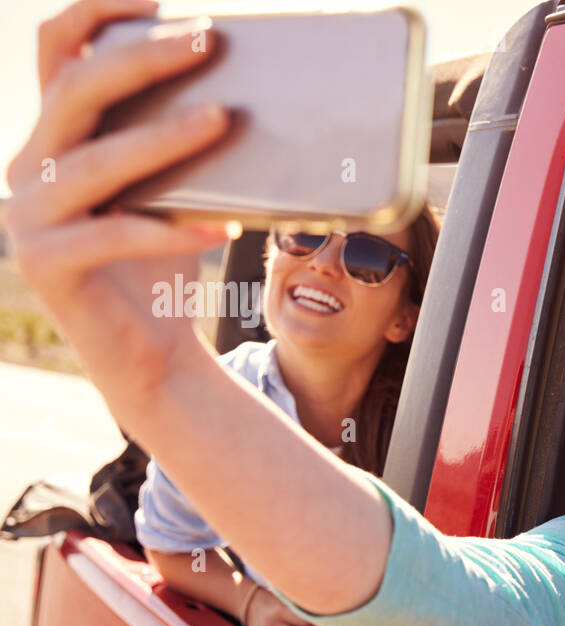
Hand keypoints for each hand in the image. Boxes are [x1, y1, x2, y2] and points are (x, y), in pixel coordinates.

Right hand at [2, 0, 229, 423]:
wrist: (149, 355)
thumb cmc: (164, 265)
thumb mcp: (167, 191)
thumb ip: (172, 141)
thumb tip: (239, 89)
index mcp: (55, 138)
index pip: (60, 51)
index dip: (98, 11)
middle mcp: (28, 168)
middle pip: (77, 88)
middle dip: (145, 58)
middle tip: (209, 43)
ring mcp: (29, 217)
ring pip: (95, 160)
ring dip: (163, 136)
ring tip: (224, 120)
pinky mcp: (47, 265)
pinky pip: (113, 235)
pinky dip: (170, 228)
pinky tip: (220, 228)